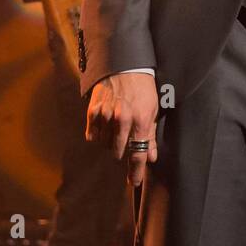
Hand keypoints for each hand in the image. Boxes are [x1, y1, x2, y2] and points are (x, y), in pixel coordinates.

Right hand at [86, 71, 158, 185]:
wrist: (124, 64)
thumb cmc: (142, 87)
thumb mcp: (152, 109)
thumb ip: (150, 135)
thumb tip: (151, 157)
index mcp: (139, 120)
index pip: (137, 154)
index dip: (135, 171)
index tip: (133, 182)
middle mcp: (122, 119)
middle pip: (119, 151)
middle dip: (122, 150)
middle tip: (125, 139)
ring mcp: (106, 115)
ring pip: (105, 144)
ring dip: (110, 142)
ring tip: (115, 128)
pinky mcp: (93, 110)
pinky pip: (92, 135)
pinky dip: (97, 135)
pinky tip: (103, 126)